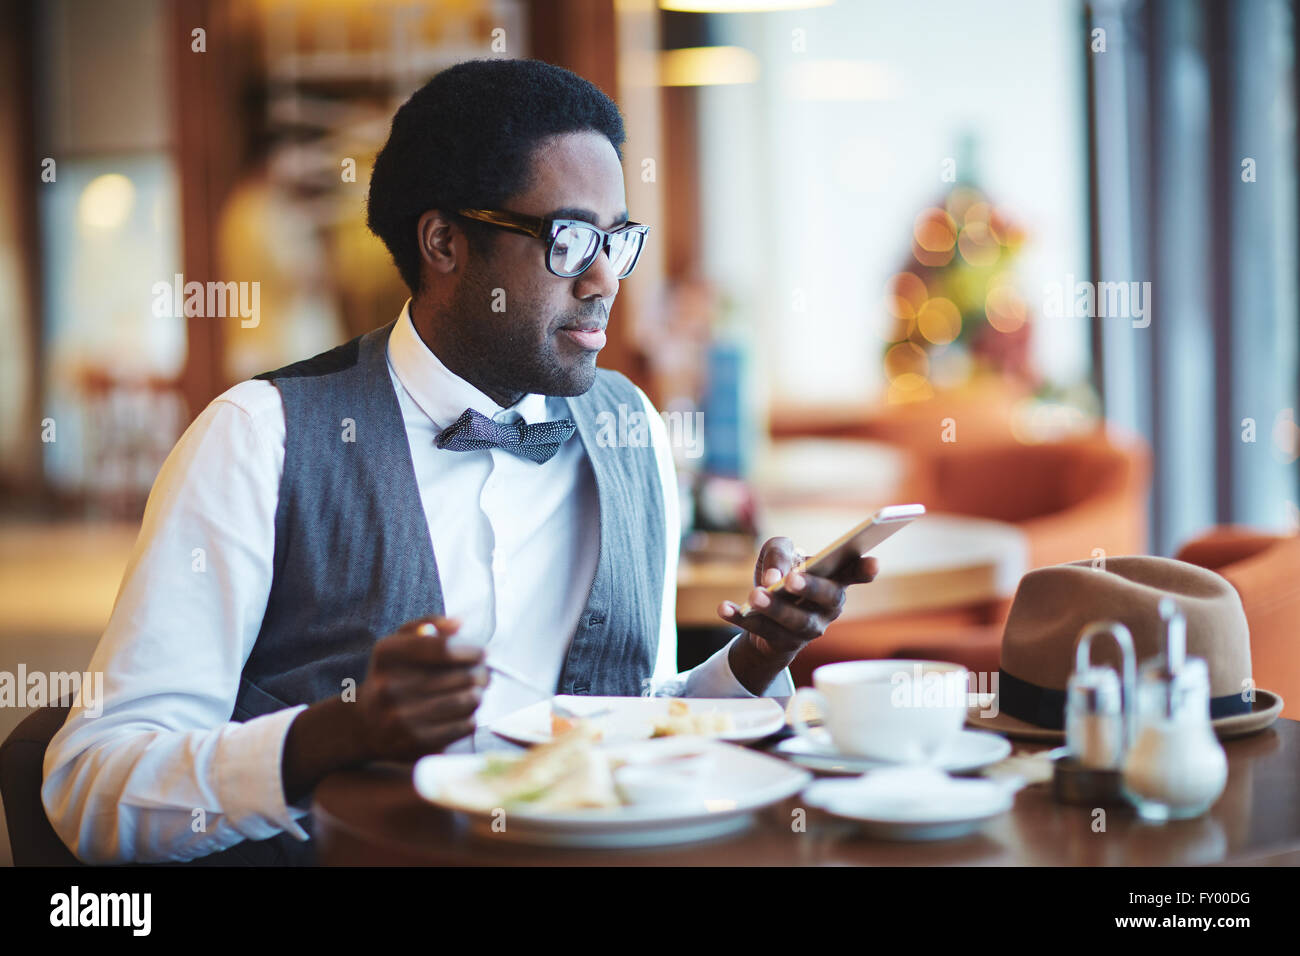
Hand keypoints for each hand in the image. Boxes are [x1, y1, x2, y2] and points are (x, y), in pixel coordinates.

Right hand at [355, 615, 486, 761]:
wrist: (366, 724)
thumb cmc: (393, 676)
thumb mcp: (399, 643)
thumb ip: (428, 625)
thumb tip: (460, 623)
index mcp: (387, 655)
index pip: (444, 648)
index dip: (472, 649)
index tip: (482, 652)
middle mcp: (390, 687)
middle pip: (462, 675)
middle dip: (481, 672)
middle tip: (484, 673)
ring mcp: (402, 718)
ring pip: (468, 700)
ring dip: (479, 693)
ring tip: (475, 690)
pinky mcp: (417, 743)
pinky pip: (465, 724)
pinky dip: (471, 716)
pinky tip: (462, 712)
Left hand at [717, 537, 878, 693]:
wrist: (764, 611)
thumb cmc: (782, 573)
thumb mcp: (779, 552)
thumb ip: (780, 553)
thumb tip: (774, 578)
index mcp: (834, 580)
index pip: (855, 573)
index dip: (866, 570)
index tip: (873, 563)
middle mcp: (827, 607)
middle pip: (826, 600)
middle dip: (810, 589)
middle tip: (791, 579)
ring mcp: (807, 629)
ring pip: (794, 621)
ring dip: (774, 609)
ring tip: (756, 595)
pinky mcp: (780, 643)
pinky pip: (760, 632)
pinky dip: (740, 619)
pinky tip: (724, 608)